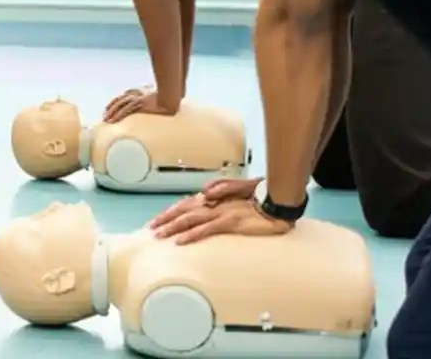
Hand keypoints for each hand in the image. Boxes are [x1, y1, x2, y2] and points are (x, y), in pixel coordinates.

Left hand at [102, 86, 178, 122]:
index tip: (110, 107)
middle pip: (120, 99)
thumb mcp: (159, 97)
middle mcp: (137, 94)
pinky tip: (113, 120)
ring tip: (107, 120)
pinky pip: (126, 110)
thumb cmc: (169, 98)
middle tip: (105, 115)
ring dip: (112, 112)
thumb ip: (154, 99)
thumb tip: (156, 105)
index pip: (125, 96)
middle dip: (111, 107)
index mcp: (140, 91)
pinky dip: (118, 115)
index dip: (116, 102)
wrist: (172, 98)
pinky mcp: (140, 104)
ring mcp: (138, 98)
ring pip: (120, 104)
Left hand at [149, 197, 293, 244]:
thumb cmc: (261, 196)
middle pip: (184, 210)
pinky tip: (180, 241)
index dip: (172, 211)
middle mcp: (215, 203)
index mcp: (215, 196)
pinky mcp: (230, 223)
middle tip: (151, 229)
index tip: (159, 219)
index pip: (188, 203)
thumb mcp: (239, 188)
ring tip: (159, 235)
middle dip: (165, 219)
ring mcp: (221, 212)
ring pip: (190, 220)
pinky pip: (206, 229)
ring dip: (173, 228)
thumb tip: (203, 193)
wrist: (279, 201)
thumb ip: (220, 188)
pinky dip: (191, 235)